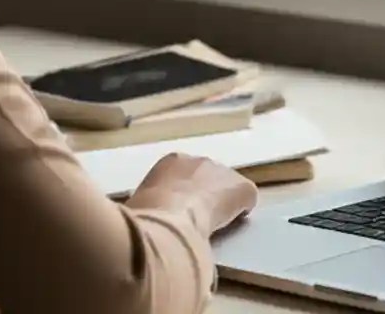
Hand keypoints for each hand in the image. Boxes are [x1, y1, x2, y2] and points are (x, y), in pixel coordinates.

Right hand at [126, 153, 258, 234]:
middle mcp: (199, 161)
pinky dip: (242, 210)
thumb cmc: (146, 214)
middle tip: (198, 217)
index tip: (179, 208)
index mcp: (171, 162)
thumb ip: (144, 203)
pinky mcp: (242, 187)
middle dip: (203, 194)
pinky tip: (234, 224)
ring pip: (227, 187)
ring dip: (222, 202)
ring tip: (216, 222)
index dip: (182, 193)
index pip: (182, 174)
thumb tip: (137, 215)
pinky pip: (246, 199)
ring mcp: (222, 172)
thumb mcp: (138, 205)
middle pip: (207, 176)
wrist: (170, 217)